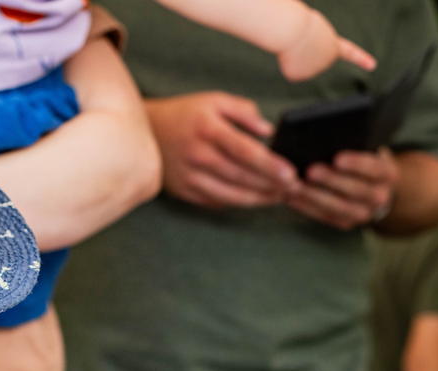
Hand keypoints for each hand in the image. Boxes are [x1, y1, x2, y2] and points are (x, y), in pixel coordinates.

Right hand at [146, 92, 298, 208]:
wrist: (144, 132)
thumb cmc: (184, 114)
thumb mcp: (214, 100)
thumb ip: (244, 111)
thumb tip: (268, 131)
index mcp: (208, 130)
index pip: (245, 151)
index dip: (270, 165)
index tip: (291, 174)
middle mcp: (198, 155)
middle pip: (241, 177)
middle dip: (271, 186)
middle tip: (294, 188)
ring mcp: (189, 176)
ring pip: (230, 195)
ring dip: (258, 199)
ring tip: (279, 197)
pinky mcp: (183, 191)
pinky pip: (215, 202)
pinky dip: (237, 203)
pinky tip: (254, 199)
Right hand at [278, 9, 375, 81]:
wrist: (292, 30)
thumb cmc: (301, 23)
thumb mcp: (315, 28)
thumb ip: (314, 45)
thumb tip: (300, 60)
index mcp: (334, 44)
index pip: (350, 52)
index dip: (361, 59)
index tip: (373, 65)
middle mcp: (327, 61)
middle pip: (312, 58)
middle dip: (304, 50)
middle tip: (301, 39)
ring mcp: (313, 70)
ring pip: (300, 64)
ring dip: (293, 55)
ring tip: (295, 45)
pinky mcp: (298, 76)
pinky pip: (290, 70)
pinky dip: (286, 63)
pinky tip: (288, 56)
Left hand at [286, 148, 398, 229]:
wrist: (372, 186)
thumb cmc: (362, 161)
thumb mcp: (367, 150)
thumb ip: (355, 144)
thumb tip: (328, 134)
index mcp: (387, 173)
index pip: (375, 168)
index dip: (356, 163)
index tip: (337, 158)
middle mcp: (380, 196)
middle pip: (355, 190)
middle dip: (331, 180)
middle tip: (310, 171)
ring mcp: (364, 213)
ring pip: (339, 207)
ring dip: (314, 197)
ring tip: (295, 186)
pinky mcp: (346, 223)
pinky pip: (325, 217)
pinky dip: (307, 207)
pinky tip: (292, 198)